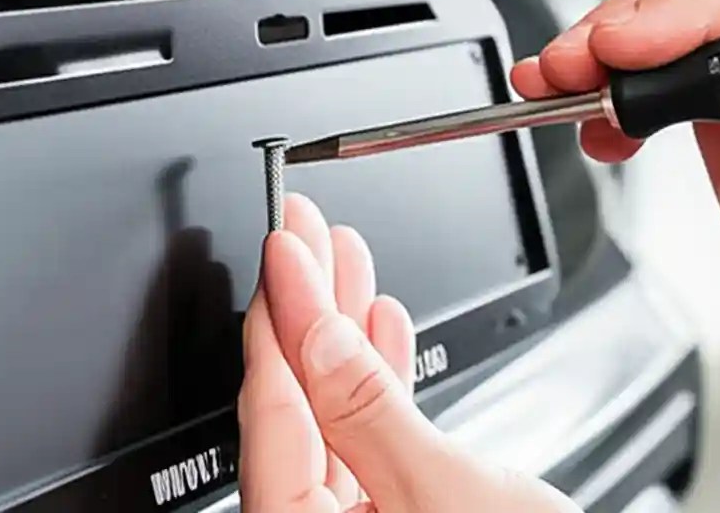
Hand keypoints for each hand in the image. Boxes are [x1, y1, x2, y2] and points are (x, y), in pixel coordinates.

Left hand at [238, 193, 576, 511]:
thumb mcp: (444, 494)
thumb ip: (370, 413)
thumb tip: (317, 336)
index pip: (275, 412)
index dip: (280, 317)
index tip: (283, 247)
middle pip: (299, 405)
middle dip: (307, 308)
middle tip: (303, 232)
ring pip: (339, 411)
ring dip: (346, 329)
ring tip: (344, 258)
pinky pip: (377, 437)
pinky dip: (386, 377)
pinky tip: (384, 324)